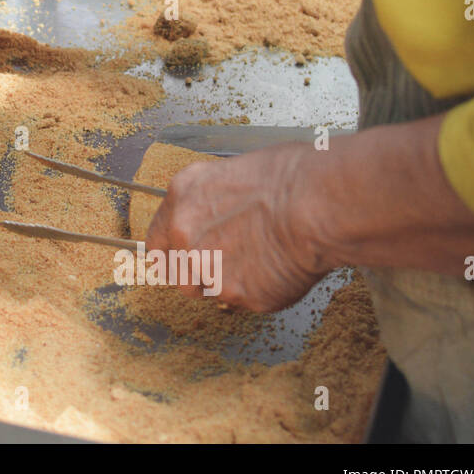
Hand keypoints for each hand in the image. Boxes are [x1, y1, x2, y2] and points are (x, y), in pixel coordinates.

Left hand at [144, 142, 329, 311]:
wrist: (316, 203)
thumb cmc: (293, 177)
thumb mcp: (238, 171)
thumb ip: (216, 201)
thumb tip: (225, 212)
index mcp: (183, 195)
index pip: (157, 237)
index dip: (171, 251)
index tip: (182, 258)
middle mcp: (184, 233)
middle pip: (176, 271)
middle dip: (197, 273)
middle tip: (231, 263)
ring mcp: (206, 266)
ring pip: (205, 291)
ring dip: (225, 285)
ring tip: (260, 264)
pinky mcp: (236, 294)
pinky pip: (245, 301)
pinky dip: (262, 292)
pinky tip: (282, 269)